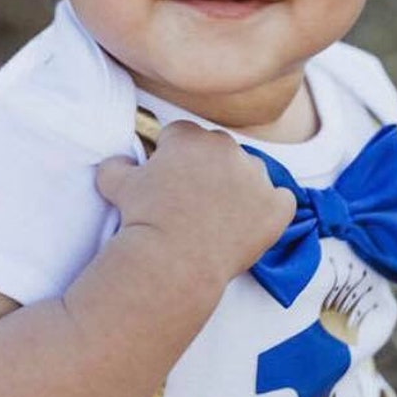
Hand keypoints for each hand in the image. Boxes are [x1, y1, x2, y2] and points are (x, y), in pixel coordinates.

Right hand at [94, 120, 295, 288]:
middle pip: (219, 151)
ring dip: (239, 189)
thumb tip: (118, 161)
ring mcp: (256, 177)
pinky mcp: (276, 206)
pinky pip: (282, 201)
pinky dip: (270, 212)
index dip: (172, 157)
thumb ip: (117, 163)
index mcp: (191, 136)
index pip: (183, 136)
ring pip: (250, 174)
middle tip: (192, 202)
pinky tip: (251, 226)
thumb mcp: (114, 183)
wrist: (172, 260)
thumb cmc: (143, 221)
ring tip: (219, 218)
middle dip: (208, 170)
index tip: (167, 180)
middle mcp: (227, 148)